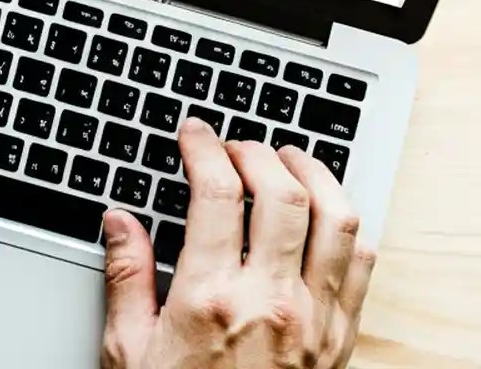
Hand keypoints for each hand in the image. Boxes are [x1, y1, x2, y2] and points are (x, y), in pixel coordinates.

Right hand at [101, 119, 375, 368]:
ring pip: (337, 217)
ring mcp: (313, 318)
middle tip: (235, 145)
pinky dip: (348, 225)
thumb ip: (126, 278)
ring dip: (314, 175)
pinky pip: (362, 263)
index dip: (205, 147)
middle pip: (282, 191)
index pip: (217, 192)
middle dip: (257, 151)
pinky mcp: (340, 337)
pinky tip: (326, 214)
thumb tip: (118, 222)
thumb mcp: (128, 352)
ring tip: (288, 160)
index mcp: (209, 298)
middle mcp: (268, 301)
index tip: (194, 134)